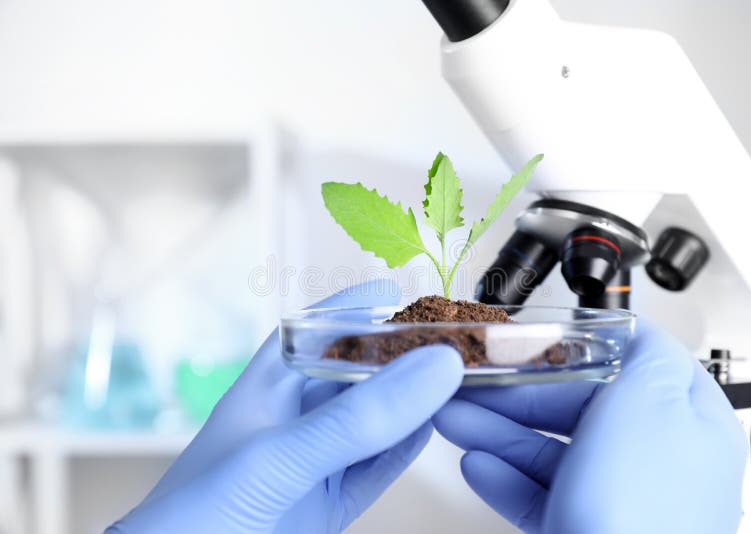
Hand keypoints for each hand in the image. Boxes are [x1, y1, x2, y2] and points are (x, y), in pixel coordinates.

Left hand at [107, 280, 463, 532]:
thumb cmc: (196, 514)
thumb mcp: (277, 456)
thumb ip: (355, 418)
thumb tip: (435, 367)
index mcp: (267, 387)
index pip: (317, 332)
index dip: (357, 310)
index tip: (403, 292)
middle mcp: (293, 420)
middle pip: (357, 376)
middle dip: (401, 358)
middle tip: (453, 340)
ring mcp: (313, 464)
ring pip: (375, 423)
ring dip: (414, 404)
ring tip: (459, 380)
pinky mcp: (327, 506)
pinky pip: (377, 470)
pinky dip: (406, 450)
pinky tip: (433, 430)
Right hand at [433, 321, 746, 533]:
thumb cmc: (643, 512)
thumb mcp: (649, 400)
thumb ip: (645, 352)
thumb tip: (635, 327)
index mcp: (683, 421)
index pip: (629, 366)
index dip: (579, 348)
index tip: (531, 341)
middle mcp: (654, 460)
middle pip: (578, 407)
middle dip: (518, 392)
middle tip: (471, 382)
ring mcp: (617, 500)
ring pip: (550, 449)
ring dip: (497, 430)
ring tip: (451, 417)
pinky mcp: (583, 531)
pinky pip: (538, 495)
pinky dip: (504, 477)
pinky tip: (476, 465)